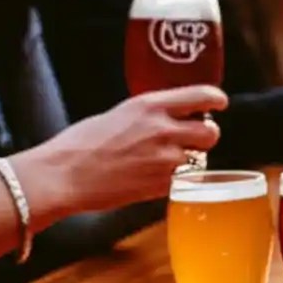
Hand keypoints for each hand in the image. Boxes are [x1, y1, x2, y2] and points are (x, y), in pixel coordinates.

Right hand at [11, 86, 226, 220]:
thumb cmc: (80, 144)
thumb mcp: (118, 114)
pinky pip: (183, 179)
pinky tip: (154, 176)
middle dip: (206, 136)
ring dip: (191, 159)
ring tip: (166, 160)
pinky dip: (176, 179)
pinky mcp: (162, 185)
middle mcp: (163, 130)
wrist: (63, 176)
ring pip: (200, 159)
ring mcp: (165, 160)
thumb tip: (169, 117)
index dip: (216, 100)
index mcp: (150, 105)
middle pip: (211, 132)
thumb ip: (149, 114)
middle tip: (194, 139)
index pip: (202, 96)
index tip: (219, 104)